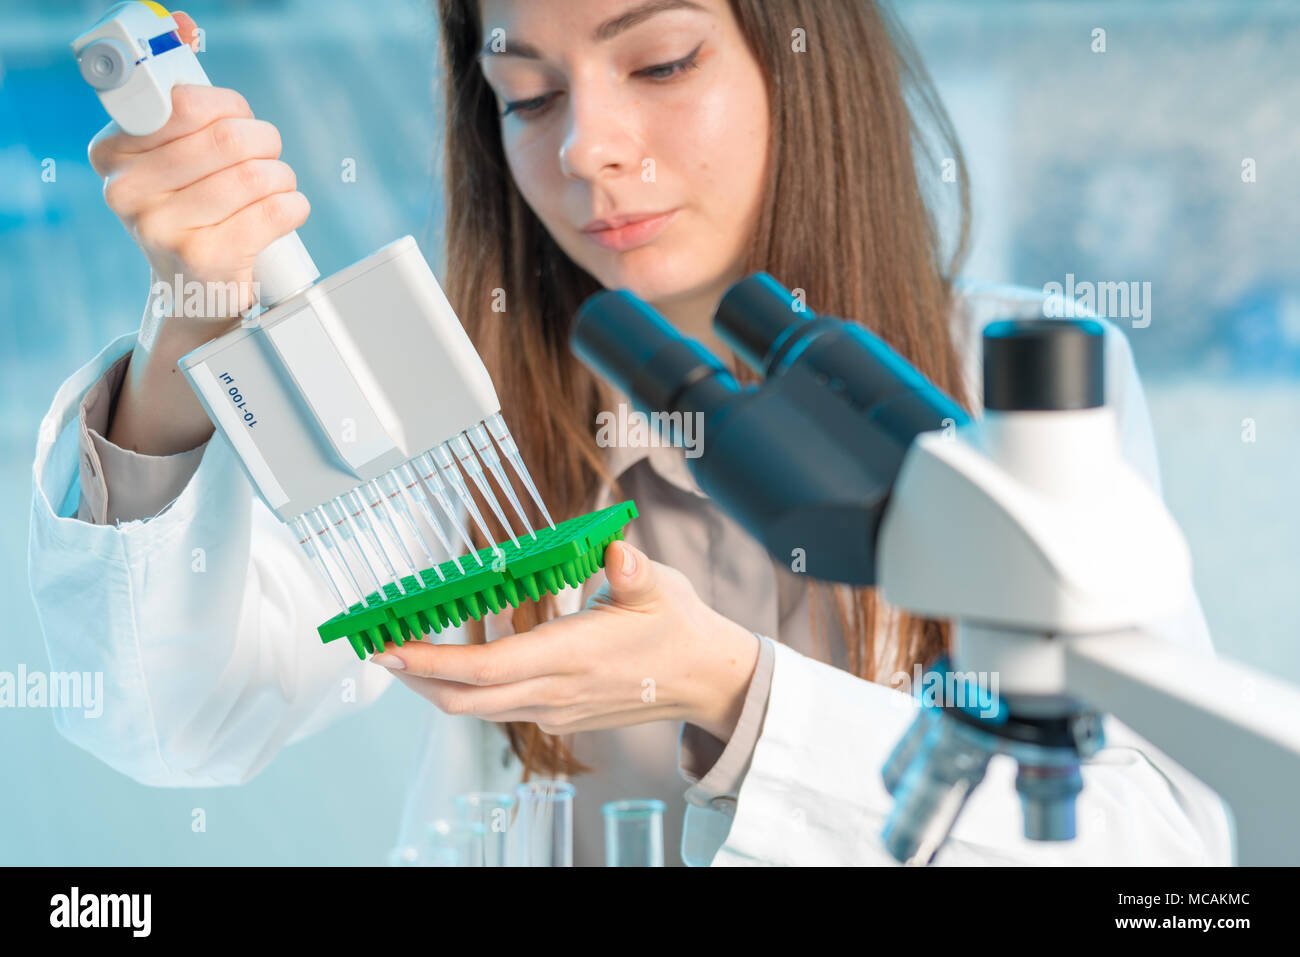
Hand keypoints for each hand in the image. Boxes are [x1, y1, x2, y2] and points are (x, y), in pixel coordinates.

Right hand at [87, 11, 309, 454]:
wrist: (195, 291)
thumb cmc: (191, 210)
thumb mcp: (172, 154)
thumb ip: (175, 96)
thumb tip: (181, 26)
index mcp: (113, 154)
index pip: (182, 104)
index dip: (224, 106)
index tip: (233, 118)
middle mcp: (129, 193)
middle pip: (228, 139)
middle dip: (263, 142)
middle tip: (266, 156)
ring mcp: (164, 231)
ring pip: (256, 175)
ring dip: (282, 176)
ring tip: (275, 187)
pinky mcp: (208, 261)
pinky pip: (275, 211)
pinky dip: (294, 206)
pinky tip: (284, 211)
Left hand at [371, 540, 761, 740]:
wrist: (703, 680)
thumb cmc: (678, 629)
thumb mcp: (659, 588)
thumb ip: (632, 571)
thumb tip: (616, 552)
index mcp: (573, 657)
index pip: (487, 668)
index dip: (431, 661)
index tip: (389, 647)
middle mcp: (556, 692)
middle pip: (464, 700)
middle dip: (414, 678)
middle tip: (377, 648)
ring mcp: (555, 709)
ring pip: (476, 707)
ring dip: (435, 684)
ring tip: (405, 650)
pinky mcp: (559, 714)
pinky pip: (498, 706)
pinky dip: (468, 685)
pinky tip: (462, 654)